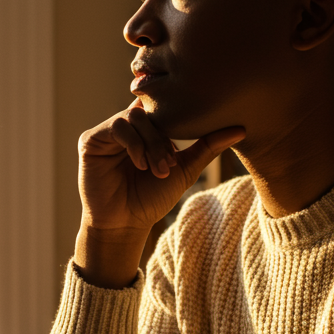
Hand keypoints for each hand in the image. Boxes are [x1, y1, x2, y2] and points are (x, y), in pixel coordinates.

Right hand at [75, 100, 244, 285]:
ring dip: (150, 144)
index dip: (175, 121)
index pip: (162, 109)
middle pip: (149, 113)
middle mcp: (127, 126)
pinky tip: (140, 165)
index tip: (183, 146)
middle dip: (162, 140)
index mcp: (146, 129)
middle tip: (169, 166)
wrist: (125, 224)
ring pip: (134, 118)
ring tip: (157, 170)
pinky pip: (116, 127)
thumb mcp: (185, 170)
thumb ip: (208, 147)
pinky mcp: (91, 140)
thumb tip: (242, 128)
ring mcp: (108, 132)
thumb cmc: (152, 199)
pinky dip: (133, 144)